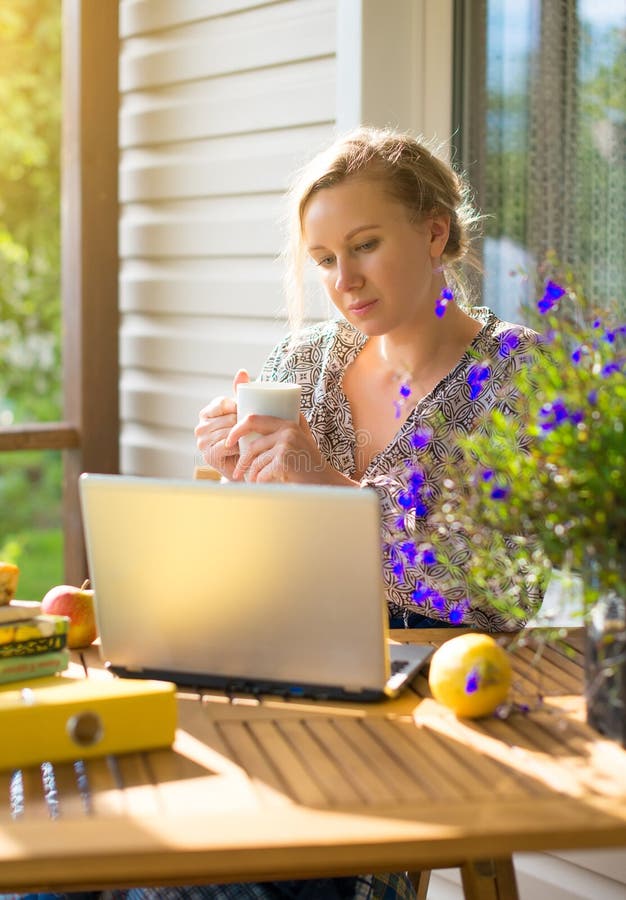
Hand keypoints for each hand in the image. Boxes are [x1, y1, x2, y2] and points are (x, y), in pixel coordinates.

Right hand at [194, 369, 248, 479]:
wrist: (245, 468)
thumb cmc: (245, 439)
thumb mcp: (242, 413)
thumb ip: (240, 393)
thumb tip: (242, 371)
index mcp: (207, 413)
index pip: (223, 402)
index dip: (238, 408)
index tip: (245, 415)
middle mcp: (200, 427)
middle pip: (228, 417)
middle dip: (243, 424)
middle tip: (252, 433)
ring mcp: (202, 441)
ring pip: (229, 431)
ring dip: (243, 437)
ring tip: (249, 442)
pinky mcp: (208, 455)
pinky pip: (227, 444)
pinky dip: (239, 448)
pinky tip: (243, 451)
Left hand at [225, 411, 353, 485]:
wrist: (323, 480)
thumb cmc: (308, 461)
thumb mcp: (301, 437)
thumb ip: (287, 425)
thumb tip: (258, 416)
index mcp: (287, 422)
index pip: (253, 419)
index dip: (237, 430)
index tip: (229, 441)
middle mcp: (287, 431)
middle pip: (253, 445)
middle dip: (242, 460)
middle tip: (237, 472)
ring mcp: (286, 445)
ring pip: (257, 461)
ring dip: (252, 474)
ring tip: (252, 481)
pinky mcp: (284, 461)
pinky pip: (263, 471)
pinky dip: (260, 481)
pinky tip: (262, 484)